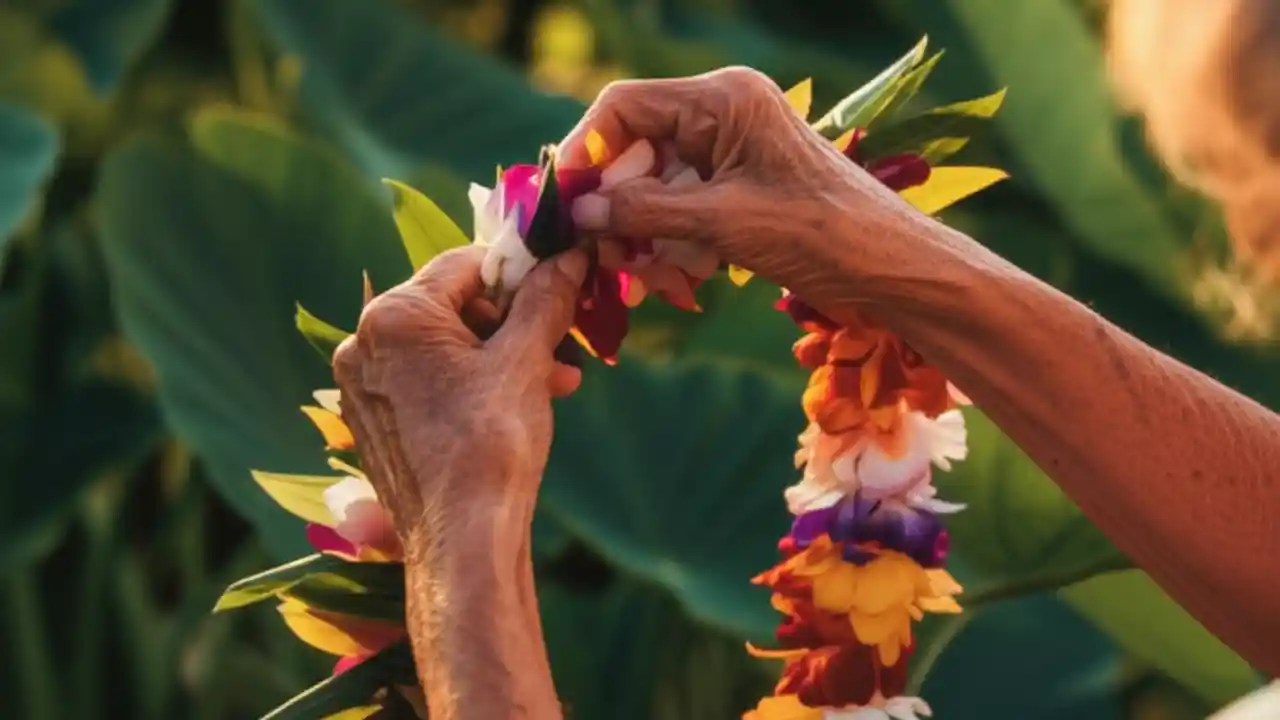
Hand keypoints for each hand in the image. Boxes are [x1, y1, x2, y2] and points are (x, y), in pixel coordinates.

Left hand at [332, 245, 586, 550]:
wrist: (461, 540)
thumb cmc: (491, 443)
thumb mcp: (525, 361)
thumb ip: (544, 299)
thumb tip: (568, 255)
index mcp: (393, 316)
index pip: (465, 264)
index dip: (520, 272)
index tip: (560, 286)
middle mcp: (364, 344)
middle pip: (455, 307)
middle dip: (516, 323)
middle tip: (565, 342)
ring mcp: (365, 388)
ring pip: (448, 350)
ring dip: (505, 358)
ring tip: (558, 380)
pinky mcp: (376, 423)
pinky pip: (431, 385)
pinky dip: (475, 387)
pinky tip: (522, 405)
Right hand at [561, 67, 946, 321]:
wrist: (895, 273)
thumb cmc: (821, 236)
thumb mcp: (723, 223)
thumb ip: (645, 211)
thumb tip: (578, 210)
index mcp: (724, 100)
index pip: (625, 106)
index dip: (585, 150)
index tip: (561, 201)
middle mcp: (724, 116)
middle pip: (637, 151)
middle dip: (615, 206)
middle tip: (598, 255)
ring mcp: (733, 154)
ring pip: (657, 188)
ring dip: (642, 235)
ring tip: (640, 279)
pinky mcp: (741, 191)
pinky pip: (684, 210)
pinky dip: (672, 245)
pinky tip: (672, 281)